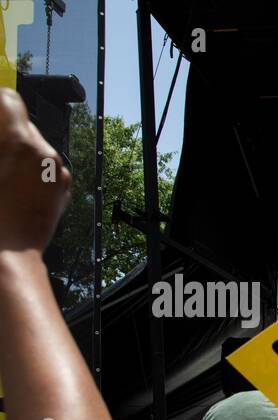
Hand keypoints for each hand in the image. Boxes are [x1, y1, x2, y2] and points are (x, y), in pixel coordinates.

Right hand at [0, 89, 71, 252]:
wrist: (10, 253)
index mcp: (19, 143)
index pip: (8, 98)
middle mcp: (45, 154)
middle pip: (21, 123)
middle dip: (3, 130)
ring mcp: (57, 172)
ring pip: (33, 144)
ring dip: (15, 149)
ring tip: (2, 169)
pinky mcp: (62, 187)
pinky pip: (44, 165)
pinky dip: (29, 167)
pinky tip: (12, 183)